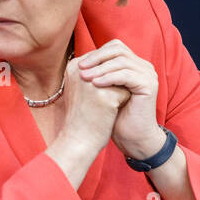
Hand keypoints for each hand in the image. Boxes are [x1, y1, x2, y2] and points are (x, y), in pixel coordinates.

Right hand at [45, 56, 129, 186]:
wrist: (78, 141)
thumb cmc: (81, 115)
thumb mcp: (82, 88)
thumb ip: (94, 73)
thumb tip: (117, 61)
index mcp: (73, 66)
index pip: (102, 59)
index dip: (111, 71)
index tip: (110, 86)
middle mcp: (81, 70)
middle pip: (112, 64)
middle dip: (118, 77)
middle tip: (113, 95)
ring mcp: (92, 82)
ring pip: (120, 76)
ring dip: (121, 88)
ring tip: (111, 104)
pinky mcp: (105, 96)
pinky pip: (125, 91)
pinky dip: (124, 100)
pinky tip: (115, 111)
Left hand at [77, 39, 166, 160]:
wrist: (133, 137)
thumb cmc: (116, 116)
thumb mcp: (105, 91)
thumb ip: (100, 74)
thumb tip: (80, 60)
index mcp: (135, 65)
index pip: (115, 48)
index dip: (97, 53)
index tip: (80, 65)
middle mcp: (144, 67)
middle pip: (119, 50)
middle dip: (97, 58)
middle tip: (81, 68)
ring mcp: (148, 75)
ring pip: (121, 61)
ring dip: (100, 68)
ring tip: (85, 77)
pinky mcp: (149, 85)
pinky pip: (126, 75)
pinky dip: (109, 78)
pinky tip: (95, 84)